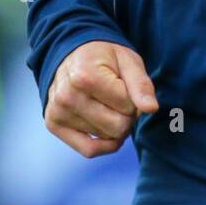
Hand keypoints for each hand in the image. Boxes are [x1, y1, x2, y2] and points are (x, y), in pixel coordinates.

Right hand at [44, 41, 158, 157]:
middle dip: (127, 115)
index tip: (127, 86)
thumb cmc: (105, 58)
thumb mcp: (128, 61)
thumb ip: (141, 85)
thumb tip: (151, 109)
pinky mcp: (54, 124)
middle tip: (120, 98)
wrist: (73, 54)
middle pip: (118, 126)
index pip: (128, 106)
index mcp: (84, 76)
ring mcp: (57, 112)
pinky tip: (107, 130)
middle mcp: (67, 96)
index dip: (135, 99)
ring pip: (107, 138)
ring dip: (115, 125)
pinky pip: (88, 150)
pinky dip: (104, 145)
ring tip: (107, 104)